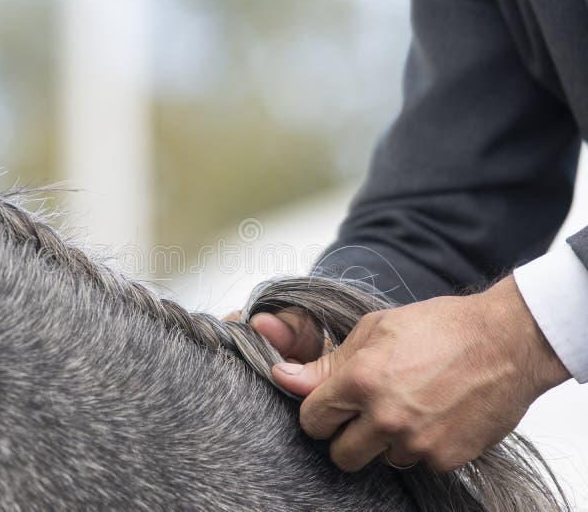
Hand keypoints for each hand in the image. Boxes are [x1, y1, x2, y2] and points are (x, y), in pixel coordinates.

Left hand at [236, 275, 569, 471]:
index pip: (312, 421)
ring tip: (408, 407)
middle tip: (365, 415)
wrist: (506, 341)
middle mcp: (385, 416)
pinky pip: (416, 463)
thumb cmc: (440, 327)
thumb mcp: (374, 330)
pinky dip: (420, 446)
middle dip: (346, 437)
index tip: (330, 408)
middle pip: (341, 454)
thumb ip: (327, 363)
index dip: (319, 414)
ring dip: (386, 442)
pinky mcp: (446, 457)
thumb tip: (284, 378)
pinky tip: (433, 416)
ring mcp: (417, 441)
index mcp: (361, 380)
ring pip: (380, 460)